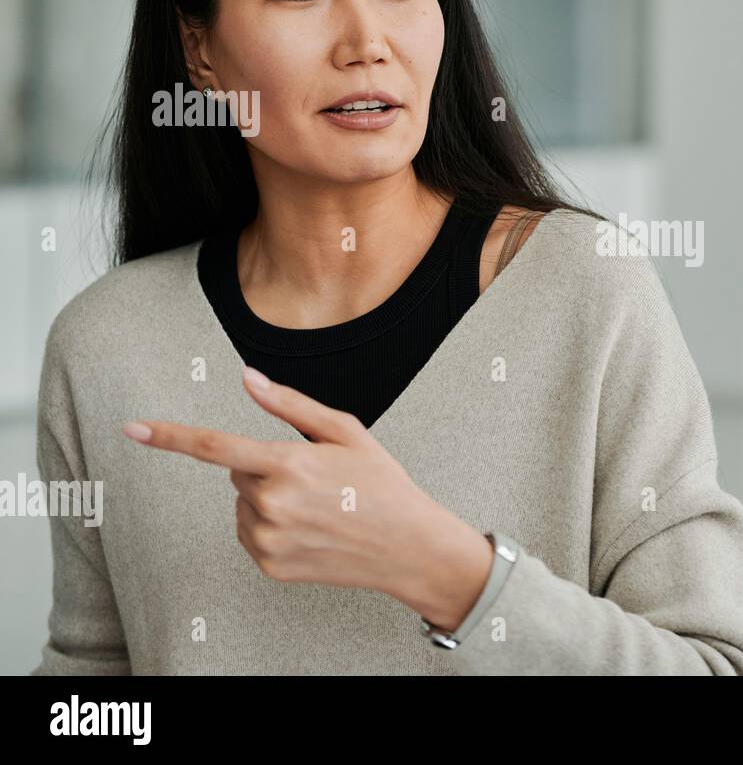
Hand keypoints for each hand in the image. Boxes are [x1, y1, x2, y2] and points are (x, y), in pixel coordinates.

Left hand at [122, 366, 492, 628]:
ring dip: (268, 500)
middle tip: (316, 479)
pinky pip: (249, 534)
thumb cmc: (381, 484)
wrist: (408, 546)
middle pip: (238, 473)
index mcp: (288, 464)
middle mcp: (271, 504)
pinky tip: (310, 528)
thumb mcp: (346, 433)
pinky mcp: (269, 564)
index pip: (215, 446)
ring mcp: (267, 539)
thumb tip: (249, 380)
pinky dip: (272, 527)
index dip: (169, 436)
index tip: (133, 429)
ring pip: (242, 504)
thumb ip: (291, 405)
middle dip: (267, 468)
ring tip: (317, 506)